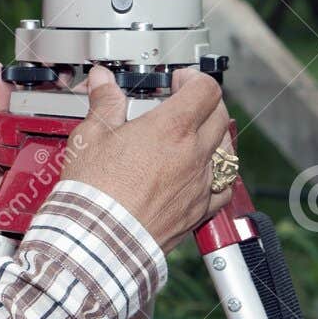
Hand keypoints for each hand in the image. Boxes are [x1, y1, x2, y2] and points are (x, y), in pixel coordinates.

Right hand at [60, 65, 232, 251]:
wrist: (100, 239)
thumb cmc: (94, 192)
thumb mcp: (90, 137)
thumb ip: (104, 104)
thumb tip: (102, 82)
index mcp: (170, 129)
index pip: (205, 90)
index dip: (194, 79)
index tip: (179, 82)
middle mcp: (193, 154)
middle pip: (219, 115)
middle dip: (204, 102)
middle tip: (184, 103)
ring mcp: (199, 184)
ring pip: (226, 150)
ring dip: (215, 135)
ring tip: (196, 135)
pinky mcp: (198, 210)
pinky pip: (224, 188)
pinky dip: (218, 175)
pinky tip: (203, 174)